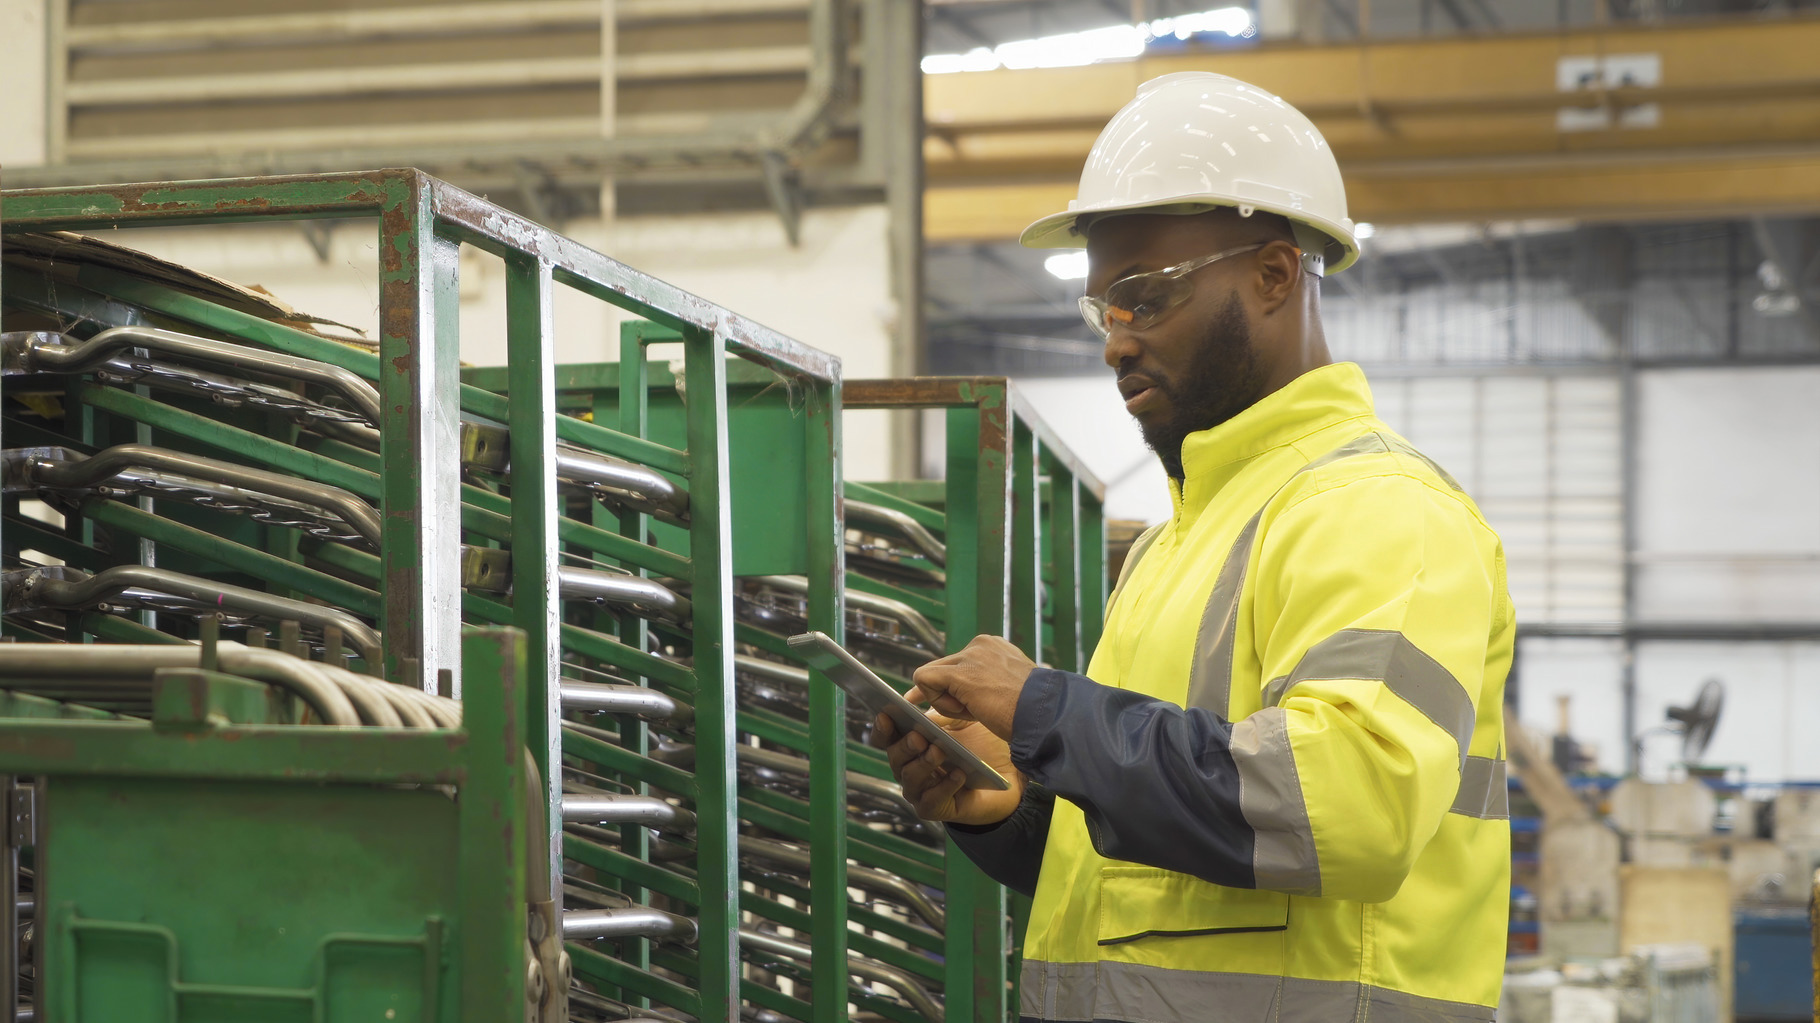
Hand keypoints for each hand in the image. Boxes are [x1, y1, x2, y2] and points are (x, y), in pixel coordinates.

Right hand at [870, 710, 1024, 825]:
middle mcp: (909, 769)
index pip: (886, 737)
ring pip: (910, 778)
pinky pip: (931, 800)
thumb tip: (922, 710)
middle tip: (918, 737)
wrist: (1005, 774)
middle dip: (905, 746)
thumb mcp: (961, 723)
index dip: (882, 727)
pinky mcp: (933, 809)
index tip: (886, 716)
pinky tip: (958, 774)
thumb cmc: (980, 747)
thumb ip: (940, 715)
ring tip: (939, 752)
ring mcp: (919, 791)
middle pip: (895, 757)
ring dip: (924, 764)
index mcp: (910, 746)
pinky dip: (944, 787)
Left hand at [905, 634, 1035, 740]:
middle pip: (943, 670)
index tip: (976, 704)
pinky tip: (967, 709)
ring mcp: (969, 655)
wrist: (1044, 715)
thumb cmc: (1029, 710)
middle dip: (949, 695)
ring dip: (947, 701)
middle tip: (976, 710)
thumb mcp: (1005, 688)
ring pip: (932, 676)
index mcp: (993, 646)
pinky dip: (938, 701)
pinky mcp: (959, 672)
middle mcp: (980, 644)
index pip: (959, 665)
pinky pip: (925, 680)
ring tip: (979, 710)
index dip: (959, 690)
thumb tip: (950, 691)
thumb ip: (980, 683)